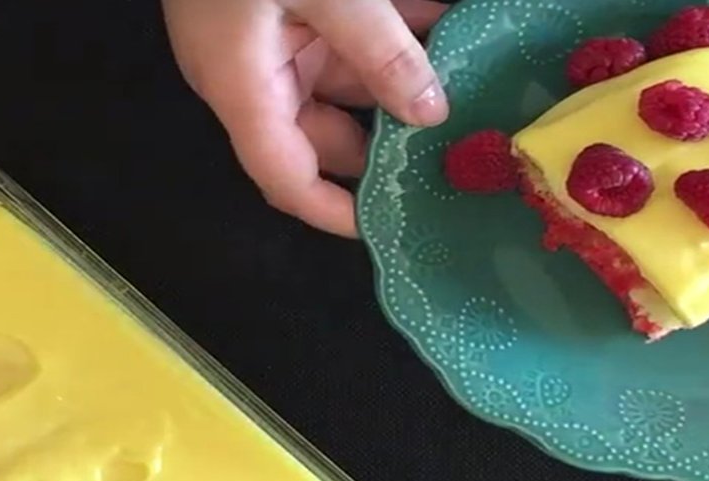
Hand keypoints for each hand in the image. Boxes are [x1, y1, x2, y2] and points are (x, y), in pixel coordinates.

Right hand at [164, 0, 448, 236]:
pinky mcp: (293, 1)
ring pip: (348, 77)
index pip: (285, 178)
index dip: (334, 213)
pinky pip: (351, 30)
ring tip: (467, 89)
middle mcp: (254, 71)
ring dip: (402, 78)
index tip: (391, 229)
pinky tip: (449, 26)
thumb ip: (381, 50)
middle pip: (325, 131)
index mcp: (242, 85)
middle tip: (454, 155)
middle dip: (387, 139)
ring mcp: (273, 32)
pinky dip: (397, 33)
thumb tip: (429, 111)